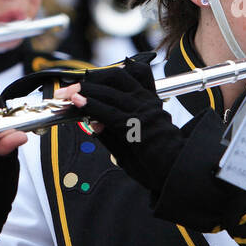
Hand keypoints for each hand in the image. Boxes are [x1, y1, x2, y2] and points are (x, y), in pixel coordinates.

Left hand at [54, 53, 183, 195]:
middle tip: (69, 89)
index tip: (85, 82)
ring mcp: (142, 111)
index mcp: (150, 101)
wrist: (178, 171)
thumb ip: (114, 132)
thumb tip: (93, 124)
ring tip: (67, 94)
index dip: (102, 76)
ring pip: (108, 92)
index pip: (127, 74)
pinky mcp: (135, 125)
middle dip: (88, 80)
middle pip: (115, 77)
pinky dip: (90, 105)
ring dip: (84, 91)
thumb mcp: (133, 141)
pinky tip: (79, 103)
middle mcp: (146, 101)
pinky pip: (108, 111)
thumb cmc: (159, 161)